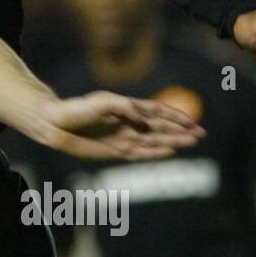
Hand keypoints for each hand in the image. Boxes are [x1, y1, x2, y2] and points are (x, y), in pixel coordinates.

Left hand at [33, 92, 205, 160]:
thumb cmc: (76, 110)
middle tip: (201, 134)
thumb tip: (143, 117)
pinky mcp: (116, 151)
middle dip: (181, 131)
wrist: (54, 125)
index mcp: (127, 108)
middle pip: (161, 128)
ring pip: (155, 141)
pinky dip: (156, 153)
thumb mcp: (102, 103)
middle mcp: (129, 123)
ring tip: (192, 143)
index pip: (157, 111)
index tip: (192, 120)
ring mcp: (124, 138)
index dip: (176, 116)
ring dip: (174, 142)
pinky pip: (141, 154)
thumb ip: (124, 107)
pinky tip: (170, 152)